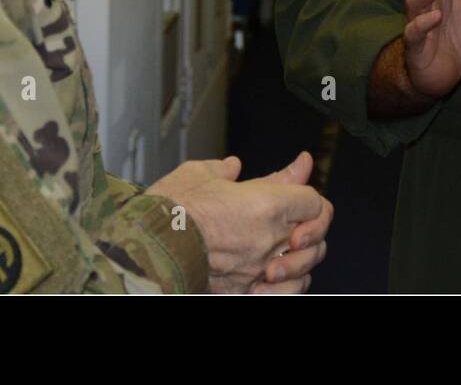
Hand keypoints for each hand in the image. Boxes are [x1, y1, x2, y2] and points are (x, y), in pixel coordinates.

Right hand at [148, 151, 330, 293]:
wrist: (145, 247)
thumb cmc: (167, 210)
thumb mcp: (200, 175)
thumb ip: (227, 170)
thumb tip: (235, 164)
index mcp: (266, 204)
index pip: (315, 203)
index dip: (311, 197)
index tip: (299, 192)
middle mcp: (268, 239)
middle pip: (315, 237)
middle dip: (311, 230)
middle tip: (297, 224)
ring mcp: (257, 269)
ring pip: (304, 271)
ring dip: (301, 262)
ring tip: (286, 253)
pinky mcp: (242, 291)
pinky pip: (281, 295)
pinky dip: (285, 289)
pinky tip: (273, 279)